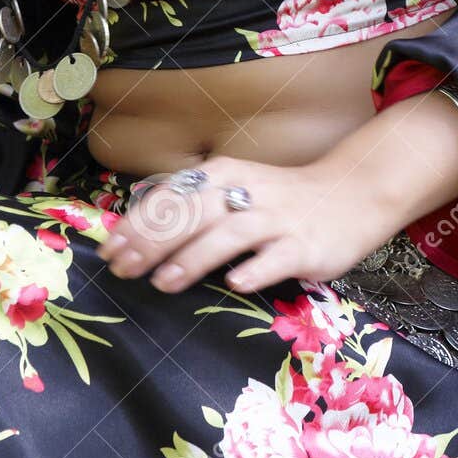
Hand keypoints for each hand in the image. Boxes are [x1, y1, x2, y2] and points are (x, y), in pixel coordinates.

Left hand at [96, 152, 388, 294]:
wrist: (348, 194)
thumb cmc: (276, 199)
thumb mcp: (232, 188)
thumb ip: (191, 204)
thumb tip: (135, 230)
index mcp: (223, 173)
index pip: (172, 196)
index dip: (137, 223)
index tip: (109, 250)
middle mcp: (246, 190)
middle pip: (192, 214)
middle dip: (153, 242)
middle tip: (124, 270)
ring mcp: (277, 218)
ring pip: (228, 234)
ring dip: (192, 258)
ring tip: (163, 282)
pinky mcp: (304, 245)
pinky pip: (275, 257)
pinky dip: (254, 269)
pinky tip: (234, 284)